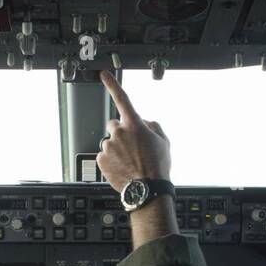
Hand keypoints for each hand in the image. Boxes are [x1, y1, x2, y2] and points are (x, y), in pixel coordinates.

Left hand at [97, 70, 171, 193]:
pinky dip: (111, 161)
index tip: (104, 74)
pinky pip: (104, 156)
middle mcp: (119, 133)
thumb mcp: (164, 142)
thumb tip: (146, 124)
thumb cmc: (157, 167)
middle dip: (121, 132)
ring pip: (110, 143)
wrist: (148, 190)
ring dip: (117, 149)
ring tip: (129, 162)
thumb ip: (154, 126)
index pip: (121, 98)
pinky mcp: (101, 160)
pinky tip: (122, 168)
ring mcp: (108, 146)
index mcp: (135, 125)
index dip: (112, 84)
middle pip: (114, 125)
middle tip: (131, 147)